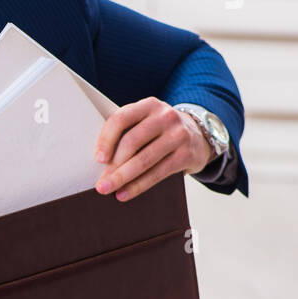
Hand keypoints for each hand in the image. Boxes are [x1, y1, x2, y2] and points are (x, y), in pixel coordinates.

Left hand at [93, 97, 212, 201]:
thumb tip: (100, 160)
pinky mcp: (187, 154)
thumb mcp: (147, 121)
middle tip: (100, 182)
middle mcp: (165, 116)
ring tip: (108, 189)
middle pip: (132, 142)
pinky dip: (139, 185)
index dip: (106, 139)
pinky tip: (125, 194)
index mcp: (149, 105)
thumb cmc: (160, 131)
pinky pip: (158, 173)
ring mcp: (178, 134)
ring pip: (144, 160)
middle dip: (113, 165)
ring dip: (123, 178)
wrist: (199, 135)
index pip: (121, 119)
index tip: (98, 159)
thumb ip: (127, 131)